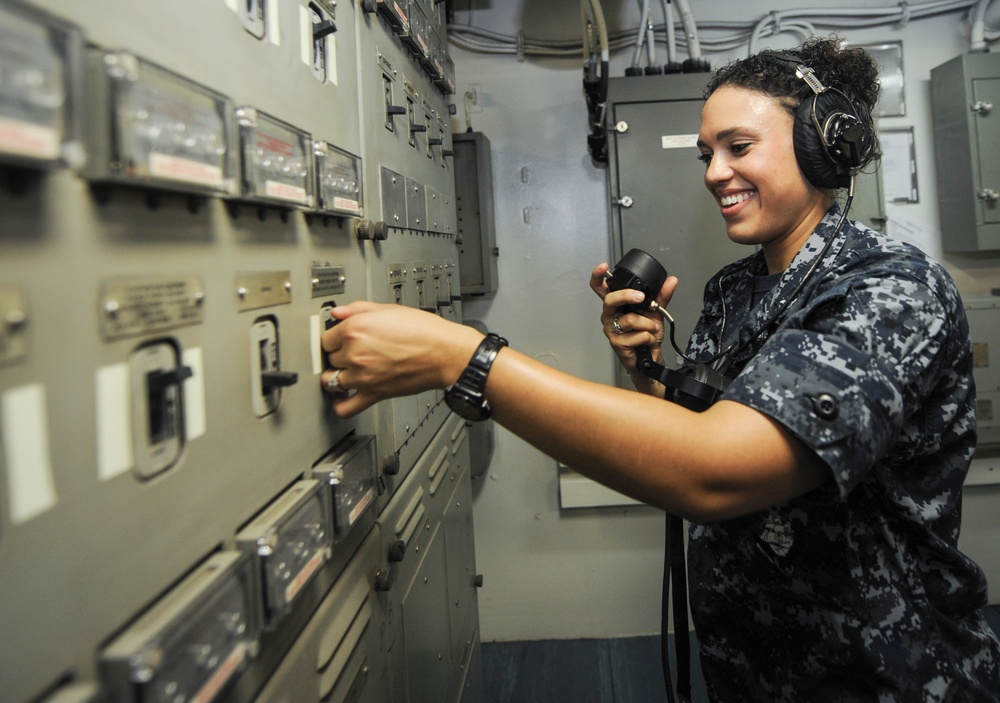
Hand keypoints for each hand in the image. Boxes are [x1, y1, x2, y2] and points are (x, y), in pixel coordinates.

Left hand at [319, 302, 483, 416]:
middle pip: (329, 359)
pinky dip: (339, 405)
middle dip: (337, 355)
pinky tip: (341, 398)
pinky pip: (346, 407)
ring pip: (331, 380)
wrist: (444, 352)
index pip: (326, 338)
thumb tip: (338, 312)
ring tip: (344, 372)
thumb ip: (358, 309)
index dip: (333, 337)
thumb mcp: (388, 309)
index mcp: (354, 330)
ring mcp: (362, 376)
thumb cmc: (424, 331)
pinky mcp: (373, 394)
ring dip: (336, 376)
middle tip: (349, 352)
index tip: (339, 339)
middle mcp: (354, 353)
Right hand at [589, 262, 677, 377]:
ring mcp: (611, 330)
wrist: (649, 357)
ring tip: (653, 329)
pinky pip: (636, 335)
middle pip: (610, 300)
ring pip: (629, 320)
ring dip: (648, 324)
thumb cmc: (646, 334)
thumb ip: (661, 296)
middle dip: (627, 296)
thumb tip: (672, 280)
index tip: (604, 267)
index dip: (598, 276)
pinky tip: (648, 341)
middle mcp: (610, 315)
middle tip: (642, 298)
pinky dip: (648, 337)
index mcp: (616, 304)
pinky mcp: (617, 343)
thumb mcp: (655, 312)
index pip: (600, 288)